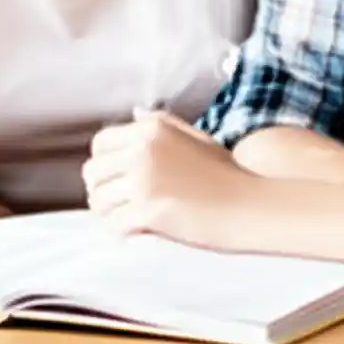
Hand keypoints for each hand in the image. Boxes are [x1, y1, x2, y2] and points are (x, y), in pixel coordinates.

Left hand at [82, 110, 258, 247]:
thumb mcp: (196, 137)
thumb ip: (164, 123)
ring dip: (109, 211)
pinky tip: (137, 230)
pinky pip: (114, 222)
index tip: (116, 178)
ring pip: (99, 199)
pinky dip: (121, 229)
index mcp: (151, 130)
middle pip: (93, 172)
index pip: (100, 144)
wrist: (250, 204)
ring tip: (127, 216)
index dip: (104, 163)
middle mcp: (142, 150)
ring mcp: (143, 181)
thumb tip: (136, 113)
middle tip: (120, 202)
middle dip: (102, 188)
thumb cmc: (229, 174)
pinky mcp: (147, 210)